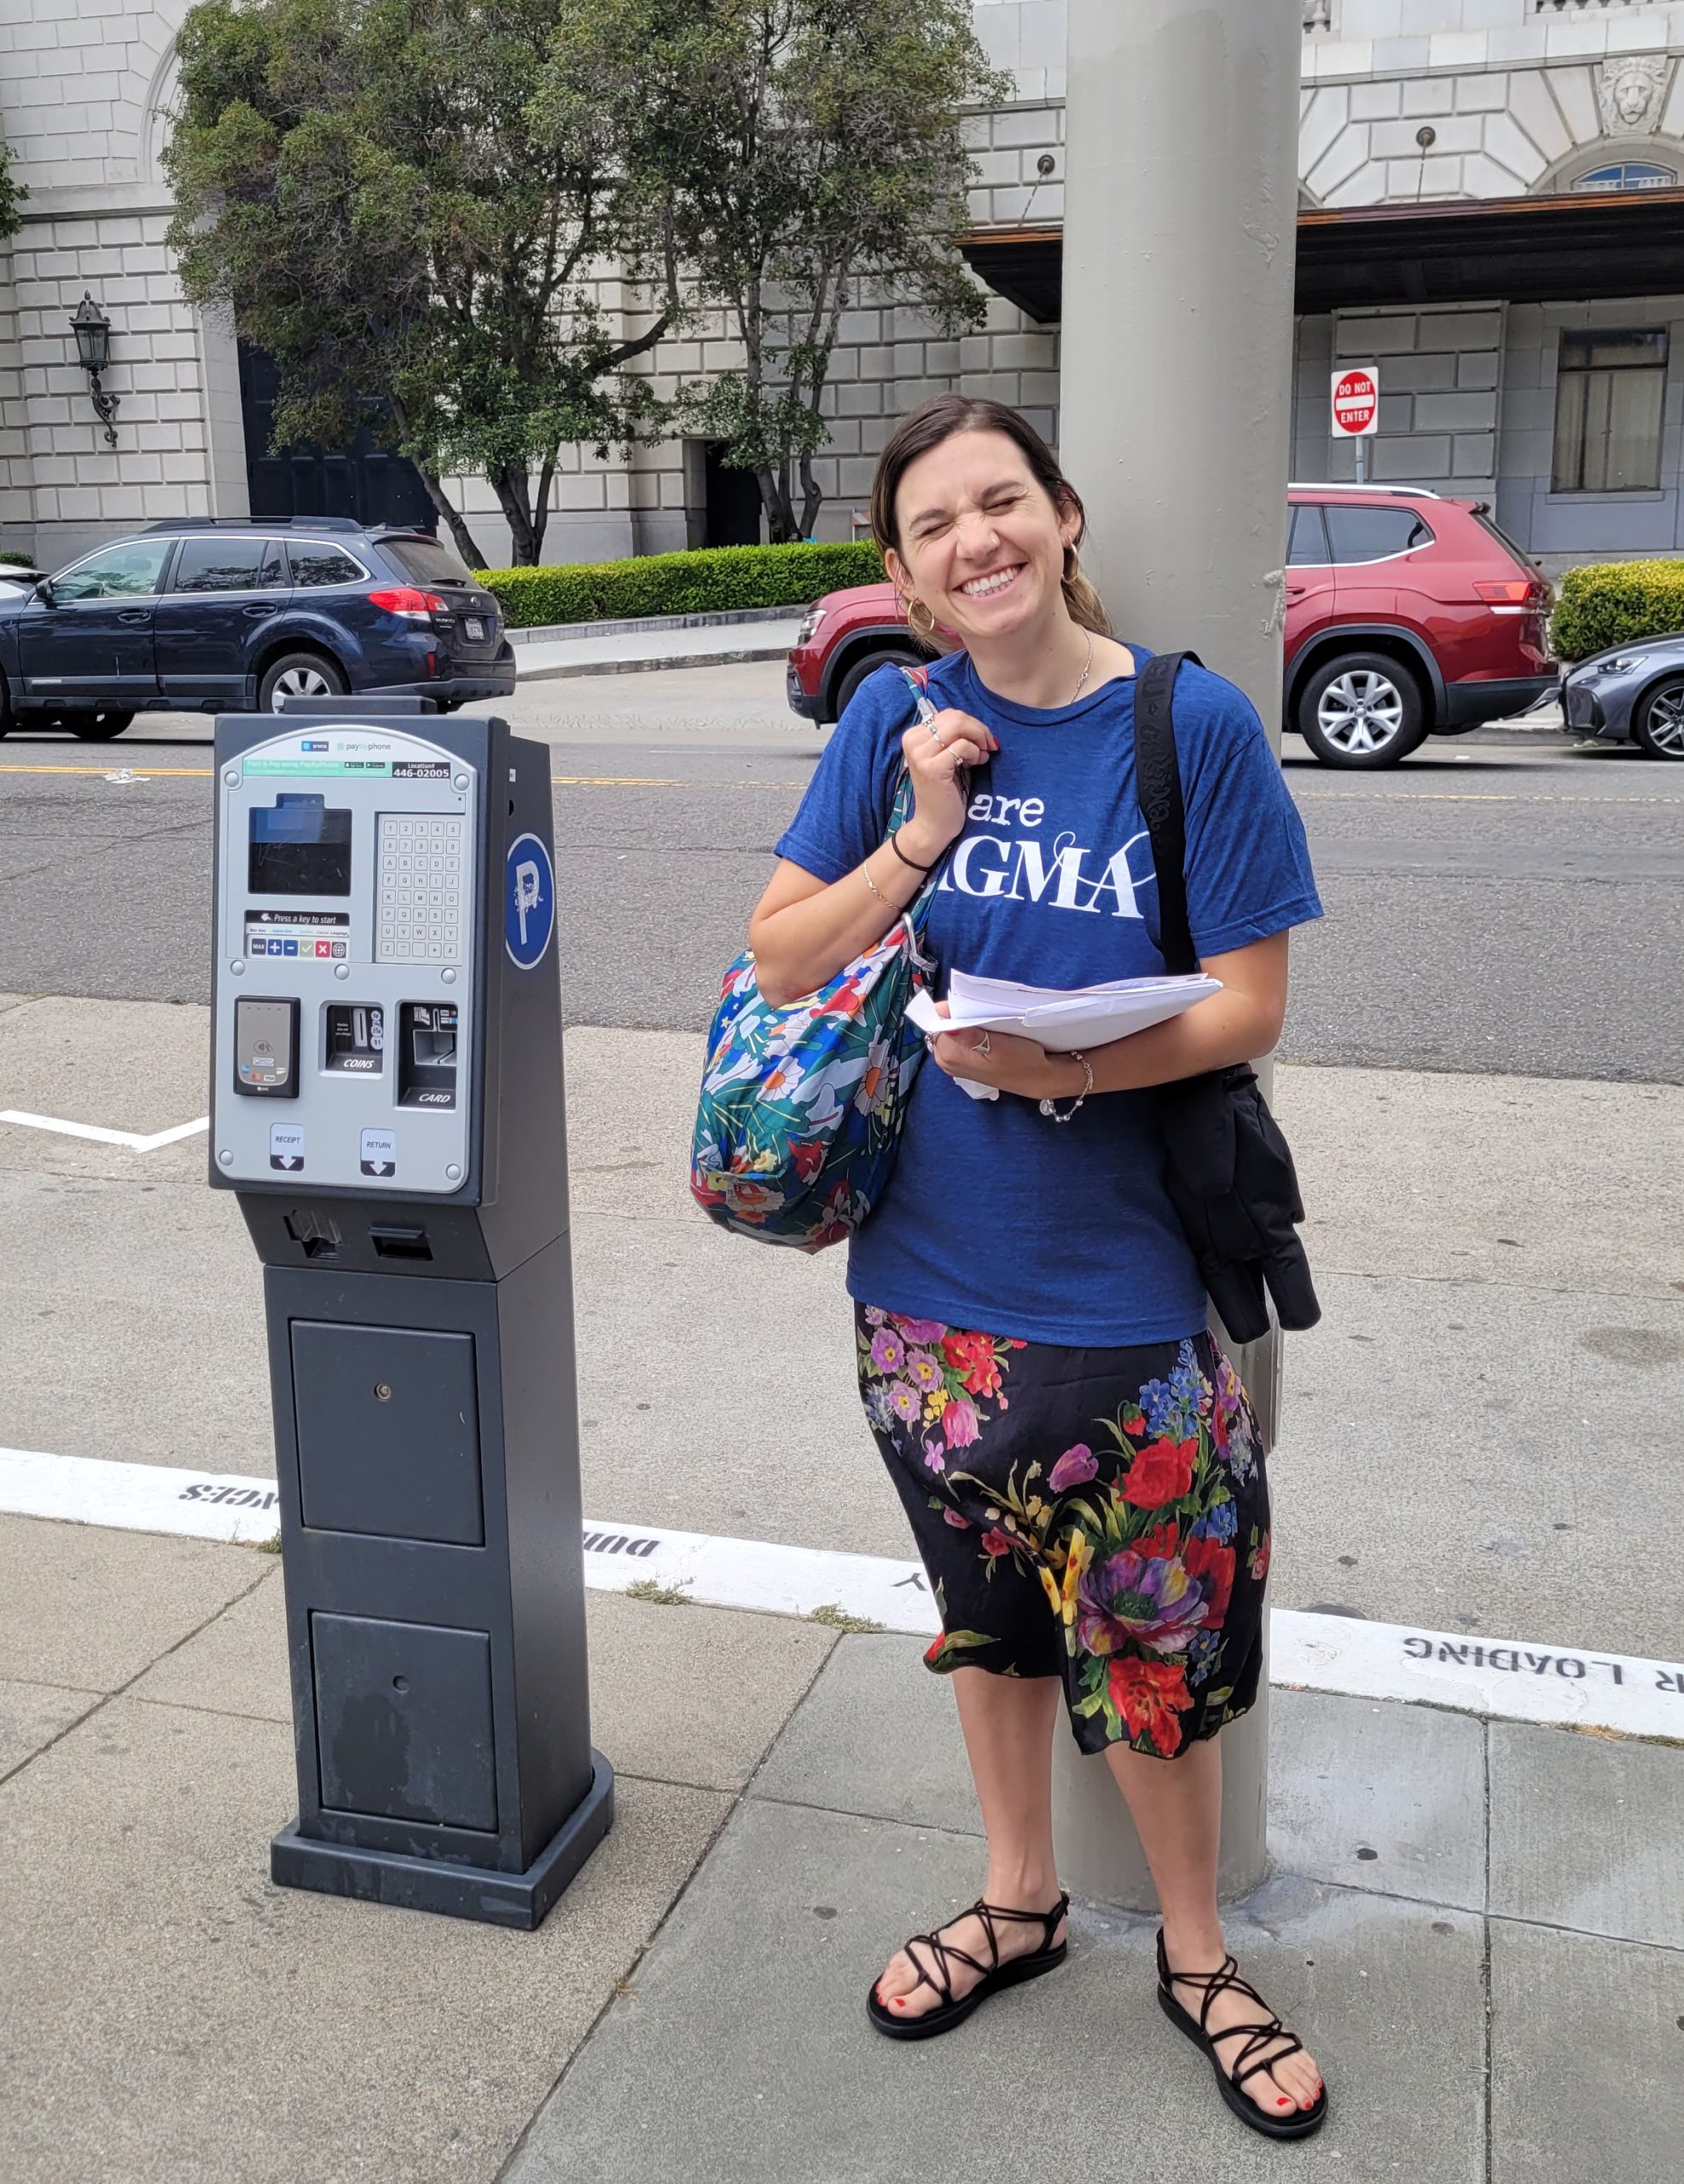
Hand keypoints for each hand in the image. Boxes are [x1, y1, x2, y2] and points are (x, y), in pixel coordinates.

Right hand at [897, 707, 997, 862]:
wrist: (934, 824)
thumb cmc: (943, 790)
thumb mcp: (945, 756)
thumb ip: (953, 737)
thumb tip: (977, 724)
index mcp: (913, 735)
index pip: (949, 714)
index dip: (971, 724)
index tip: (981, 741)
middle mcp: (912, 741)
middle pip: (955, 717)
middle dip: (979, 729)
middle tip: (989, 746)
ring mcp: (920, 755)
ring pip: (959, 727)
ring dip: (978, 740)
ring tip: (981, 757)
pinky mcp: (932, 768)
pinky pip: (963, 747)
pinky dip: (975, 754)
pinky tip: (975, 765)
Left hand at [927, 1002, 1085, 1102]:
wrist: (1037, 1077)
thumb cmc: (1021, 1062)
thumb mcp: (997, 1047)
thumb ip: (969, 1036)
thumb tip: (947, 1027)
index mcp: (949, 1056)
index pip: (936, 1022)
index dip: (949, 1009)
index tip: (967, 1003)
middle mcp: (946, 1060)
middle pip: (942, 1025)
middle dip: (956, 1014)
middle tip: (979, 1009)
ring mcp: (954, 1061)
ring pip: (951, 1029)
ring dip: (965, 1020)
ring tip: (984, 1016)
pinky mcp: (964, 1059)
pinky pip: (959, 1036)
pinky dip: (969, 1028)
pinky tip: (985, 1026)